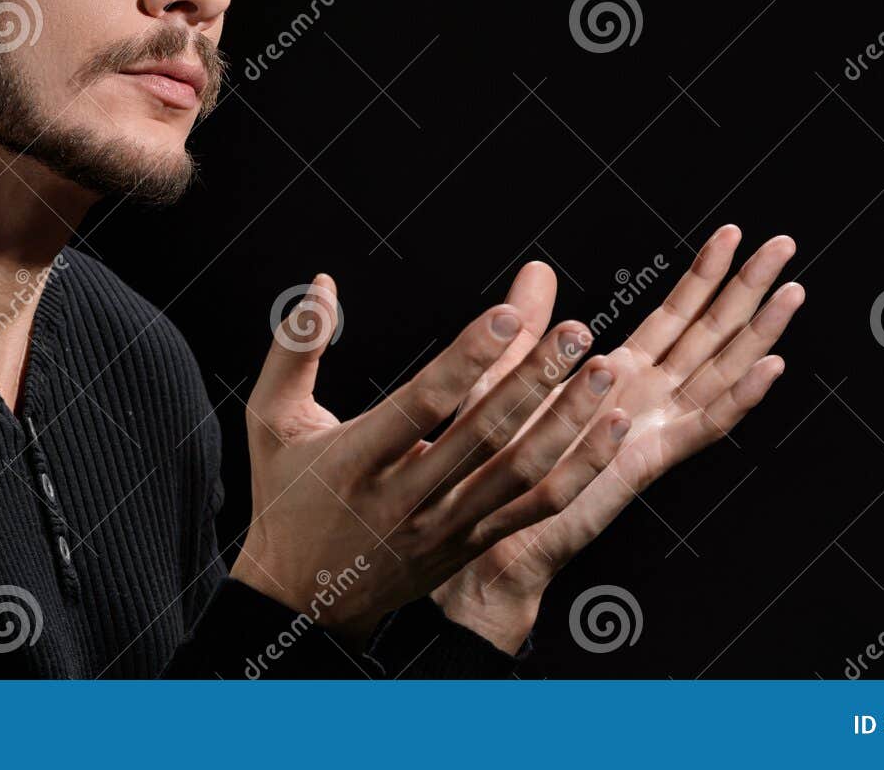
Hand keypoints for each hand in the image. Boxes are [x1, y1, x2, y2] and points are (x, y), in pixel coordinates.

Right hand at [229, 272, 631, 643]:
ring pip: (520, 475)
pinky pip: (538, 509)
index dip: (467, 359)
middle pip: (482, 436)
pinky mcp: (473, 544)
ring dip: (569, 423)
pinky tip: (612, 429)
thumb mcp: (270, 419)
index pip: (421, 404)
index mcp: (356, 461)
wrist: (303, 600)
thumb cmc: (286, 496)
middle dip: (535, 382)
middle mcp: (406, 498)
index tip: (509, 316)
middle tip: (579, 333)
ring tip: (606, 372)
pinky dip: (581, 469)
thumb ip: (295, 348)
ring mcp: (445, 528)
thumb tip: (324, 283)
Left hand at [433, 227, 803, 651]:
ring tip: (790, 292)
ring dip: (758, 333)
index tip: (731, 233)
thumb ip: (529, 323)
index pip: (674, 315)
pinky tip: (768, 367)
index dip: (703, 274)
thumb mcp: (506, 374)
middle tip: (782, 244)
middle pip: (710, 334)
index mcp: (619, 375)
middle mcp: (646, 398)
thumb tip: (537, 267)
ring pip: (720, 372)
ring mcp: (654, 429)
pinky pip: (702, 427)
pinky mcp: (648, 460)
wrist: (485, 535)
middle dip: (747, 288)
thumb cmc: (492, 463)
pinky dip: (739, 398)